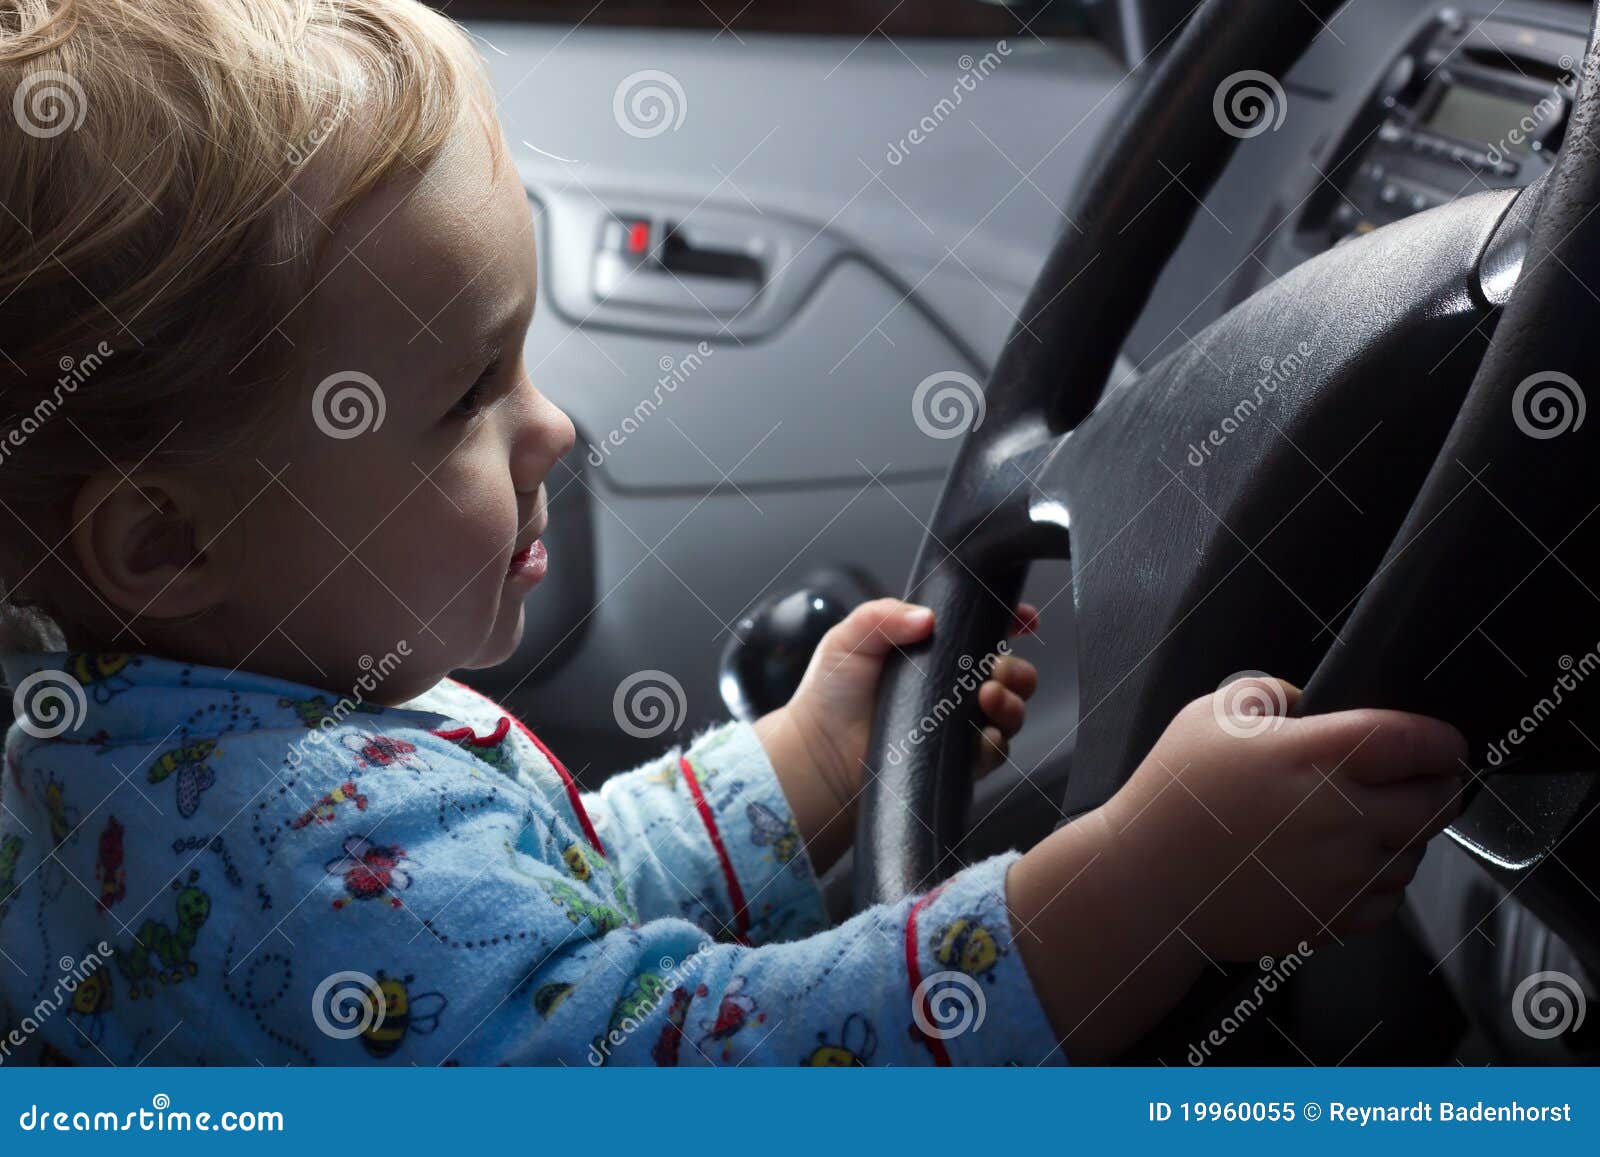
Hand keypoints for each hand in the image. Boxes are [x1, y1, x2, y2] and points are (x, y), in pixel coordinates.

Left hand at [753, 597, 1038, 869]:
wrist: (817, 754)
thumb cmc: (830, 694)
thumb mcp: (850, 639)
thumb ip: (883, 615)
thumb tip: (927, 617)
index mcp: (936, 649)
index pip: (987, 628)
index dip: (1013, 620)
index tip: (1023, 619)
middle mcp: (954, 686)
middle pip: (1012, 672)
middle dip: (1016, 669)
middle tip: (994, 670)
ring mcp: (960, 724)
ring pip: (1012, 710)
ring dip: (1012, 701)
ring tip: (987, 697)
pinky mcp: (959, 761)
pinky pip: (996, 752)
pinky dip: (996, 742)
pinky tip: (980, 735)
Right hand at [1107, 675, 1467, 958]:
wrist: (1145, 884)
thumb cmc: (1173, 799)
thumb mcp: (1210, 715)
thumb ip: (1272, 694)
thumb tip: (1309, 703)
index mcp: (1316, 757)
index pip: (1418, 742)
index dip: (1442, 739)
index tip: (1442, 740)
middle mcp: (1341, 818)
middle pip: (1437, 802)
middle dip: (1437, 786)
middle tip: (1419, 778)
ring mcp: (1342, 875)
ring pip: (1417, 853)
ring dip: (1406, 836)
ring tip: (1365, 822)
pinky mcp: (1333, 920)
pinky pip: (1389, 900)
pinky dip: (1379, 881)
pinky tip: (1342, 863)